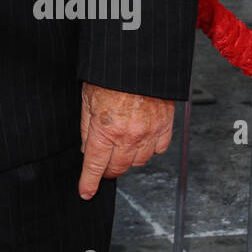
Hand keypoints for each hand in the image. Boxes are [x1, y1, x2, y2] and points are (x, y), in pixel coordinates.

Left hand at [78, 83, 174, 198]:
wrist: (137, 60)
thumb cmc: (110, 74)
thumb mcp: (87, 98)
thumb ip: (86, 127)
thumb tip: (86, 148)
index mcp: (106, 130)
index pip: (95, 165)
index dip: (89, 182)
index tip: (86, 191)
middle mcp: (129, 136)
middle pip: (118, 168)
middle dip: (108, 170)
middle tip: (103, 165)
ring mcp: (149, 133)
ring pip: (139, 162)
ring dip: (128, 160)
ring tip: (121, 148)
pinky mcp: (165, 126)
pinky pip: (159, 149)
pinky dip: (150, 149)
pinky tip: (141, 140)